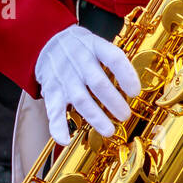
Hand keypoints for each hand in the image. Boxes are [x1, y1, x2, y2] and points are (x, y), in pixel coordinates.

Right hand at [35, 26, 140, 145]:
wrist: (47, 42)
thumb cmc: (80, 46)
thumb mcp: (97, 42)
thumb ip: (113, 60)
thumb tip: (134, 85)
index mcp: (94, 45)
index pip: (114, 58)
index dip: (127, 75)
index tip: (136, 92)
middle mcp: (79, 60)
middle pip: (98, 83)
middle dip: (114, 102)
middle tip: (125, 115)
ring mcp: (64, 76)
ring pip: (81, 99)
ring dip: (96, 117)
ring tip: (109, 130)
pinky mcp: (52, 90)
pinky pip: (53, 110)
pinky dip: (58, 127)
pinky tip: (66, 140)